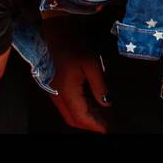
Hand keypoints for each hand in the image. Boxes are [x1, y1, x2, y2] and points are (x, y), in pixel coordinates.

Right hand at [40, 16, 109, 132]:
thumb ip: (100, 86)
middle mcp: (58, 95)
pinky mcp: (55, 86)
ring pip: (68, 113)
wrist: (57, 31)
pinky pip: (66, 104)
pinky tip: (90, 105)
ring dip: (83, 118)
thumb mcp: (92, 65)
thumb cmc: (75, 46)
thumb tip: (106, 103)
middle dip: (89, 125)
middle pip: (72, 119)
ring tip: (100, 117)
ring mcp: (55, 91)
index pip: (81, 117)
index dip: (94, 126)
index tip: (107, 130)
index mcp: (67, 92)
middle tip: (105, 126)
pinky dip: (78, 109)